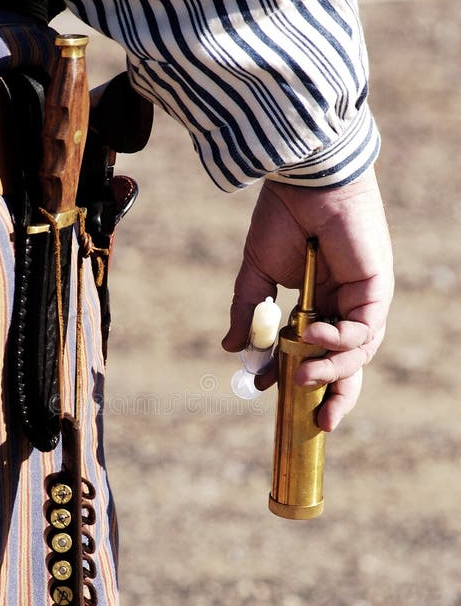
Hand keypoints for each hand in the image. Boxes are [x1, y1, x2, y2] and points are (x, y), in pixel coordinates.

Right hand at [222, 169, 392, 430]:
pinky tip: (312, 336)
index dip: (291, 376)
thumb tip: (230, 349)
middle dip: (335, 396)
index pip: (313, 354)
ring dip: (331, 371)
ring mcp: (362, 299)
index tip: (264, 388)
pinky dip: (338, 341)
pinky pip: (363, 331)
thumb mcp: (257, 275)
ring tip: (301, 379)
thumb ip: (248, 313)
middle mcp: (344, 306)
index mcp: (318, 304)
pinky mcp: (376, 289)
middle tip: (320, 424)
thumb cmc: (282, 219)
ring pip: (357, 354)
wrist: (302, 181)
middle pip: (348, 364)